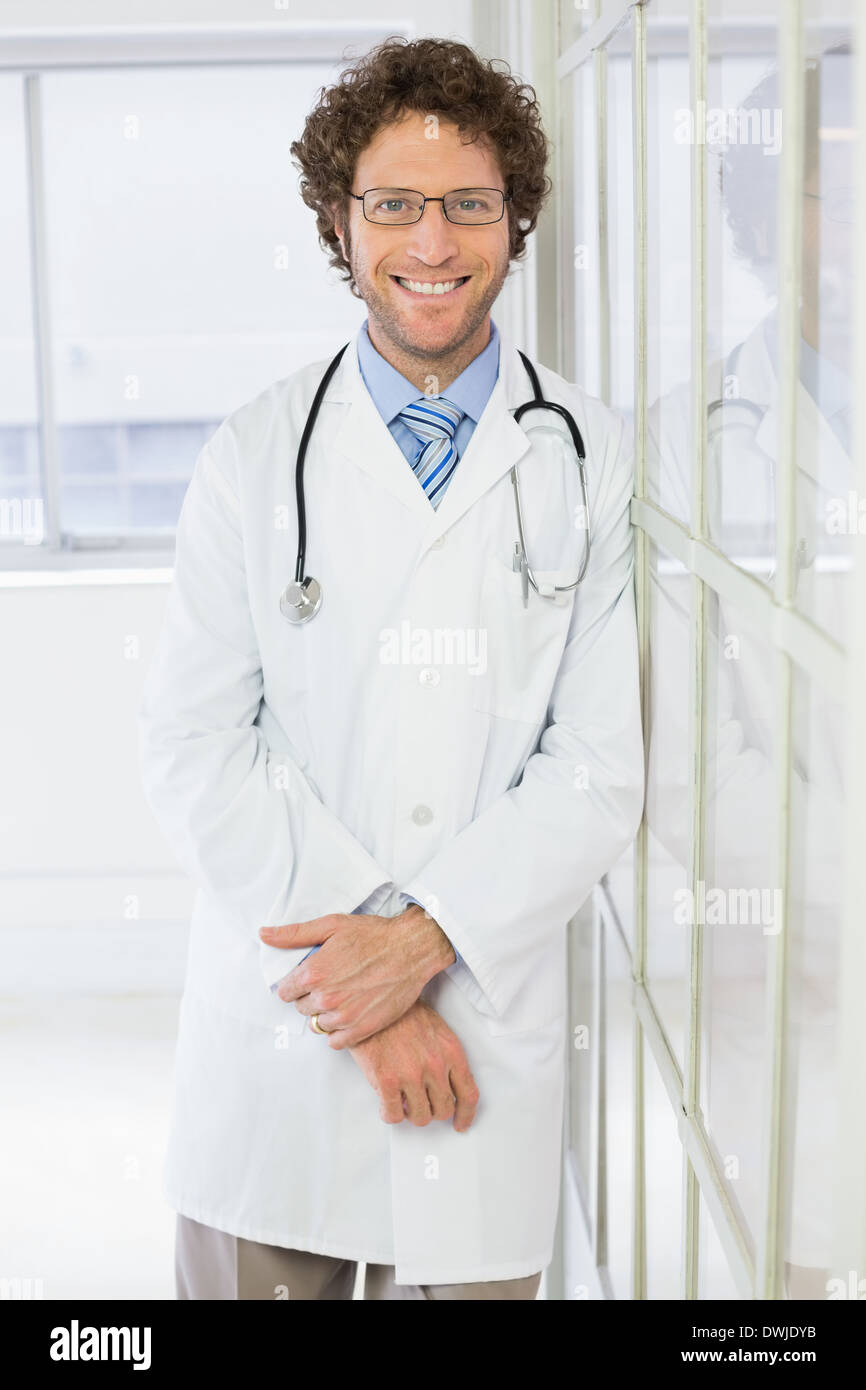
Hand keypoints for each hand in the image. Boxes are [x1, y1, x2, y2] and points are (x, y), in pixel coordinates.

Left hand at [259, 904, 455, 1048]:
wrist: (411, 949)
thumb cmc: (373, 935)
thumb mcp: (331, 926)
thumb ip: (294, 934)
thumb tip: (264, 935)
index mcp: (313, 973)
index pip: (286, 992)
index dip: (296, 984)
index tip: (310, 978)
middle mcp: (325, 998)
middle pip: (302, 1008)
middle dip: (311, 996)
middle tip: (331, 983)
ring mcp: (344, 1016)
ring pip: (318, 1025)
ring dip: (325, 1014)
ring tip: (343, 997)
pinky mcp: (362, 1029)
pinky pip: (334, 1042)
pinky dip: (338, 1032)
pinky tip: (348, 1015)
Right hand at [348, 998, 479, 1131]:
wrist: (371, 1001)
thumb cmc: (402, 1014)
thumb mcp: (436, 1030)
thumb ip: (445, 1058)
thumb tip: (445, 1087)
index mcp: (451, 1052)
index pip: (469, 1094)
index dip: (466, 1115)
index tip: (460, 1124)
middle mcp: (435, 1066)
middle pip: (444, 1110)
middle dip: (433, 1110)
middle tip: (422, 1103)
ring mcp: (411, 1075)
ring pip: (421, 1117)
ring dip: (412, 1113)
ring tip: (403, 1101)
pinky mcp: (387, 1081)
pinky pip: (394, 1115)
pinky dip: (390, 1114)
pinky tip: (387, 1104)